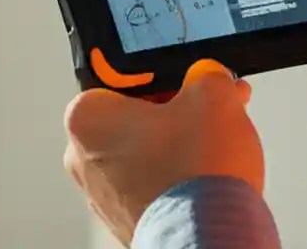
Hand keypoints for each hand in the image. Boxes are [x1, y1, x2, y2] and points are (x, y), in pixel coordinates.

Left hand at [64, 60, 261, 245]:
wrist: (205, 238)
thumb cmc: (194, 171)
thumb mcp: (212, 95)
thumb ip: (206, 74)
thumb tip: (209, 77)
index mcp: (85, 117)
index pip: (120, 78)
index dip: (162, 75)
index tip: (187, 78)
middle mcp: (83, 158)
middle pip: (137, 116)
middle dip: (179, 109)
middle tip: (212, 106)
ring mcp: (104, 196)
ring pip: (149, 151)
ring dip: (184, 141)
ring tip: (222, 140)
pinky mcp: (129, 220)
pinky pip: (156, 183)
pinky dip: (182, 174)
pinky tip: (211, 172)